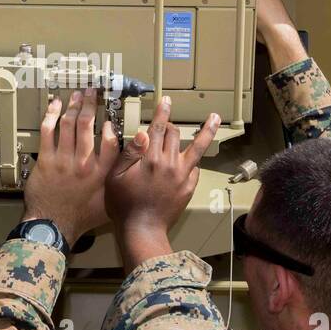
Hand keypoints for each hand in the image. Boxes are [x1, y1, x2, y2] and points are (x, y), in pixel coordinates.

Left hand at [22, 88, 119, 247]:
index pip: (110, 141)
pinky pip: (48, 132)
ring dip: (73, 106)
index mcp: (101, 173)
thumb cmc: (80, 218)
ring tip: (76, 95)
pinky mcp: (46, 161)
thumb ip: (116, 183)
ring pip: (68, 124)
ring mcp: (63, 160)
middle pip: (87, 125)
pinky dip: (51, 116)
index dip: (109, 125)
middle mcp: (84, 163)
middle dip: (90, 104)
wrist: (53, 225)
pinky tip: (55, 106)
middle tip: (92, 92)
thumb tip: (123, 171)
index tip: (108, 117)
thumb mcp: (108, 203)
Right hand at [106, 96, 219, 270]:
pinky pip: (195, 167)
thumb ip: (129, 153)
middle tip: (166, 123)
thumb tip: (144, 132)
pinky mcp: (189, 187)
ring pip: (196, 147)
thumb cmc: (123, 203)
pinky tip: (194, 154)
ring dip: (206, 131)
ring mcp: (182, 175)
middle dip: (170, 124)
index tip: (166, 100)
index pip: (159, 127)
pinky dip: (195, 158)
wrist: (142, 229)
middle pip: (174, 134)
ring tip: (215, 118)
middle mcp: (169, 163)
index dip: (162, 112)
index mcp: (150, 158)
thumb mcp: (116, 176)